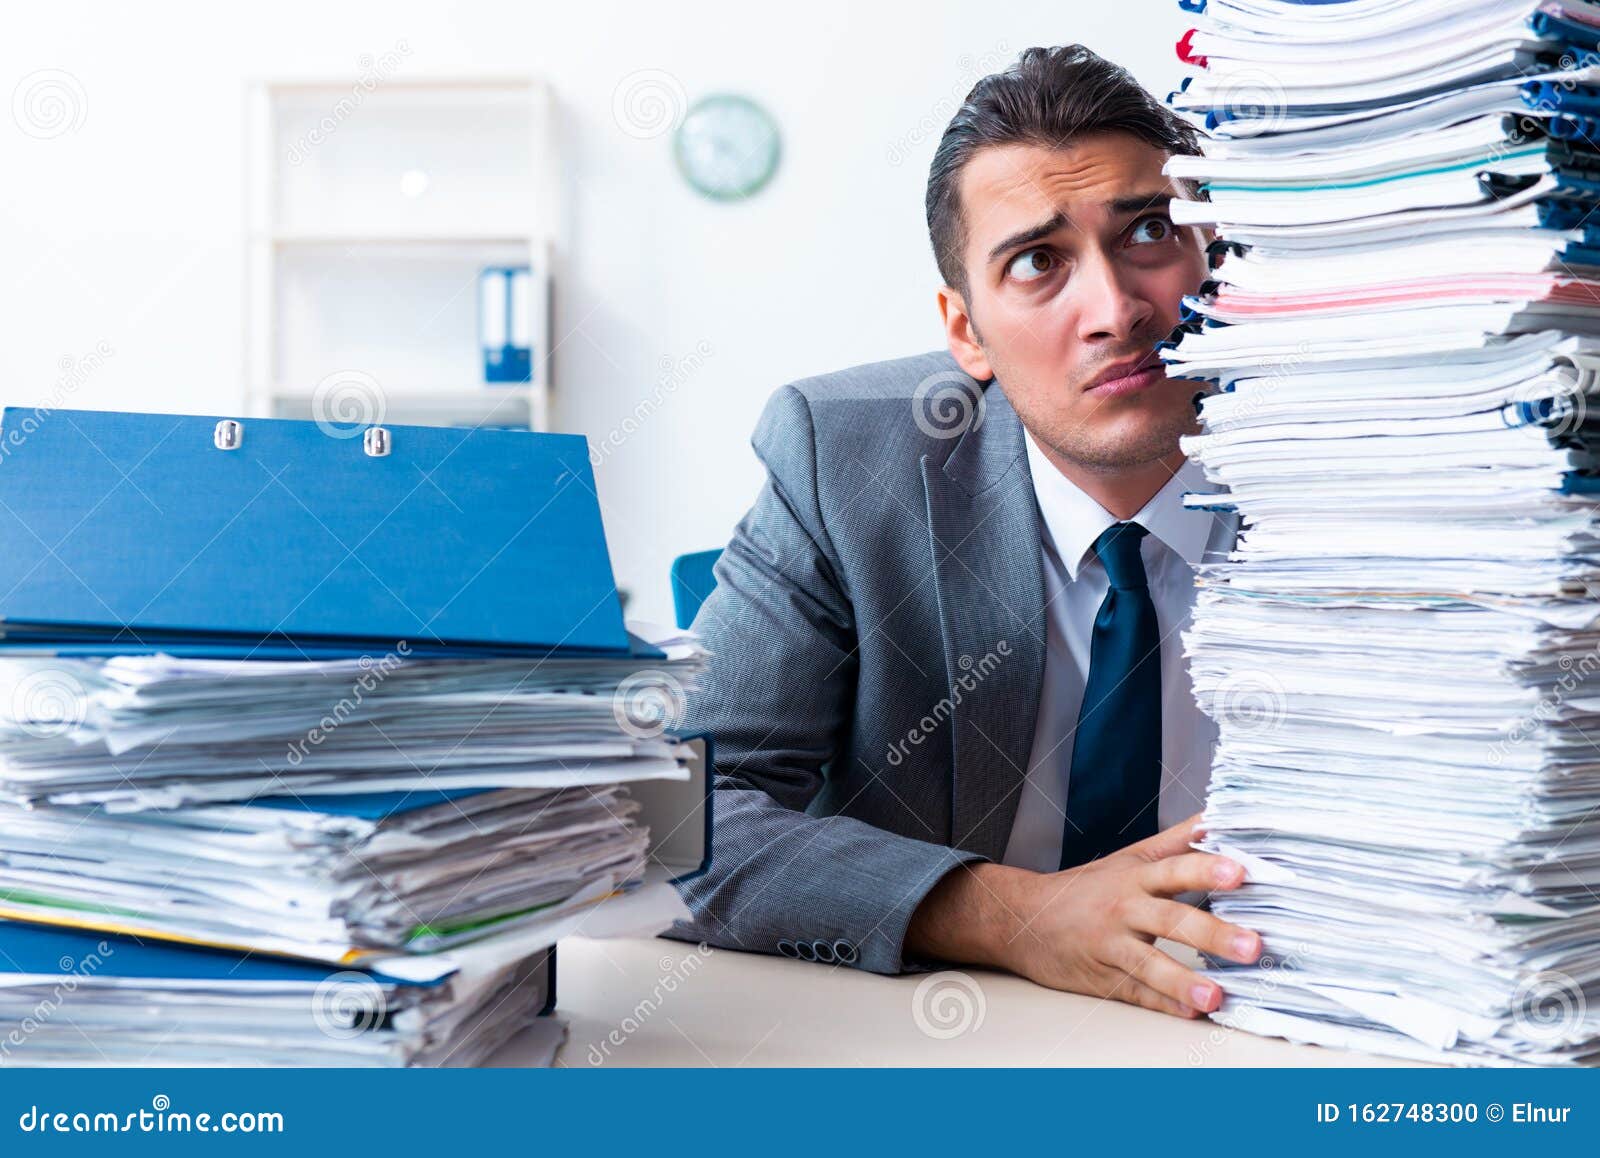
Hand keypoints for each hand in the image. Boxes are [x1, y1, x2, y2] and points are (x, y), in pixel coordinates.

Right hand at [905, 813, 1259, 1017]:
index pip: (1175, 868)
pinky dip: (1161, 1004)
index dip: (1207, 869)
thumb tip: (1220, 817)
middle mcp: (1123, 909)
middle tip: (1252, 946)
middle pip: (1170, 919)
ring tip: (1216, 996)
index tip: (1240, 872)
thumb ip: (1178, 841)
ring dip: (1183, 981)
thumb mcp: (1129, 858)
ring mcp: (1111, 946)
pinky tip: (1188, 1013)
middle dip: (1212, 933)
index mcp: (1135, 877)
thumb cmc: (1086, 888)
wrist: (1024, 918)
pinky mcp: (1103, 979)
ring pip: (1149, 964)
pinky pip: (1135, 994)